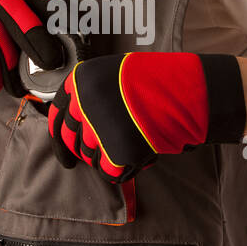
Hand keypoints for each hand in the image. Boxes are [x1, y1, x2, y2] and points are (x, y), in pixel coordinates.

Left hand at [47, 51, 246, 181]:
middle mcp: (85, 102)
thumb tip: (75, 121)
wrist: (189, 92)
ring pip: (90, 156)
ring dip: (106, 157)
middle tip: (90, 157)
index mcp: (82, 80)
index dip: (58, 134)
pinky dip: (123, 170)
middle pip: (71, 138)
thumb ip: (92, 93)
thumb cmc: (158, 81)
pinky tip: (141, 156)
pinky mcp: (118, 151)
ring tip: (133, 143)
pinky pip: (110, 172)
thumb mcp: (115, 73)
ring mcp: (100, 127)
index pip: (57, 114)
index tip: (62, 146)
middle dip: (80, 150)